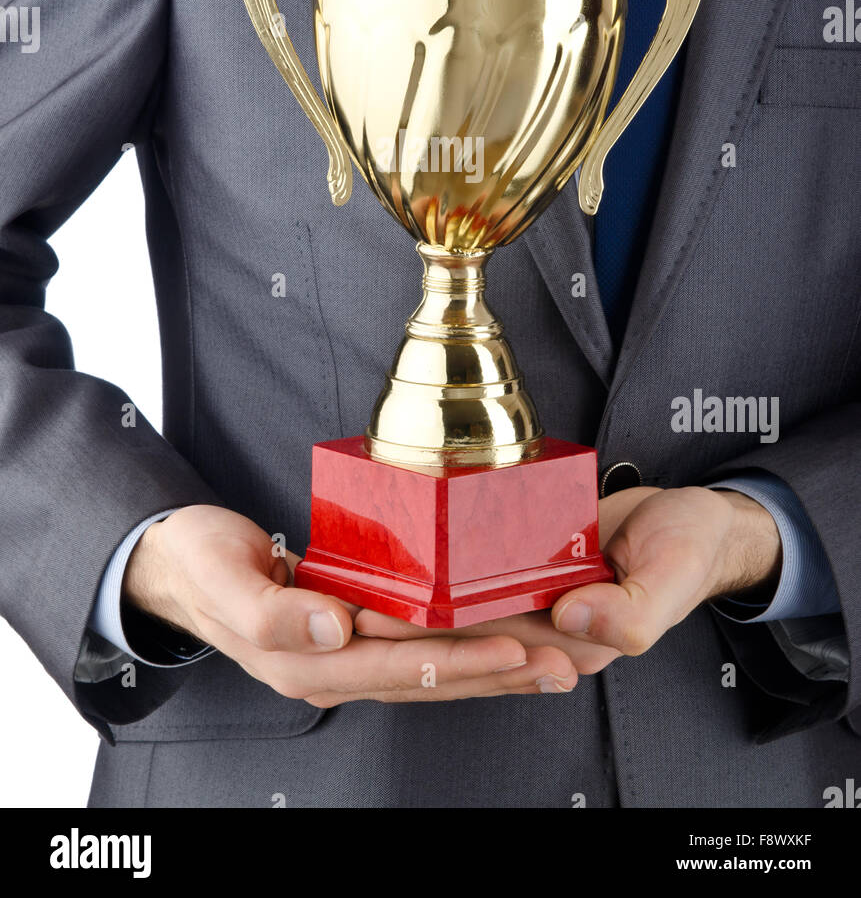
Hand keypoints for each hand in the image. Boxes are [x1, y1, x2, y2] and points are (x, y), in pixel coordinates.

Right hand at [123, 505, 577, 703]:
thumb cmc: (200, 565)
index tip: (513, 648)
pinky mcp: (349, 635)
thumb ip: (275, 611)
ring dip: (491, 670)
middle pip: (428, 679)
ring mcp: (341, 656)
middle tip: (559, 663)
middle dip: (496, 673)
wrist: (177, 563)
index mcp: (304, 661)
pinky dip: (461, 650)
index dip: (459, 661)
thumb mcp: (225, 581)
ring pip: (429, 673)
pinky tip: (496, 643)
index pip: (397, 667)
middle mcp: (330, 668)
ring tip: (549, 664)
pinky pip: (414, 651)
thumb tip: (334, 628)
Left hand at [355, 485, 780, 669]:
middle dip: (406, 628)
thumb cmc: (691, 549)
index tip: (385, 628)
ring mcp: (538, 597)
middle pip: (466, 635)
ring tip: (357, 590)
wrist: (698, 521)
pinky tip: (405, 562)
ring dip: (414, 605)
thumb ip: (632, 610)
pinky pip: (480, 575)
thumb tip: (573, 618)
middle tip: (347, 609)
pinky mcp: (532, 565)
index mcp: (579, 639)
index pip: (496, 648)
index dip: (437, 642)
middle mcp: (549, 625)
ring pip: (464, 610)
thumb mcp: (673, 575)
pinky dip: (442, 573)